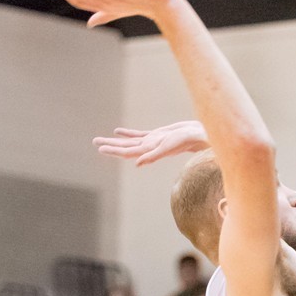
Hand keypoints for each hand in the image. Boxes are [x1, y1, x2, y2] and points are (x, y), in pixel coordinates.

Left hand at [93, 121, 208, 166]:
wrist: (201, 136)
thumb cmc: (188, 141)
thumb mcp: (169, 147)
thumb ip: (154, 156)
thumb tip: (137, 163)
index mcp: (149, 150)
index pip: (127, 151)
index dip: (114, 149)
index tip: (100, 148)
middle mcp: (148, 147)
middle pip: (125, 147)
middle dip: (110, 145)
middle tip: (95, 142)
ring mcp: (152, 142)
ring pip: (130, 142)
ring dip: (116, 140)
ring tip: (101, 139)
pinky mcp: (157, 135)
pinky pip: (139, 135)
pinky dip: (128, 134)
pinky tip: (118, 131)